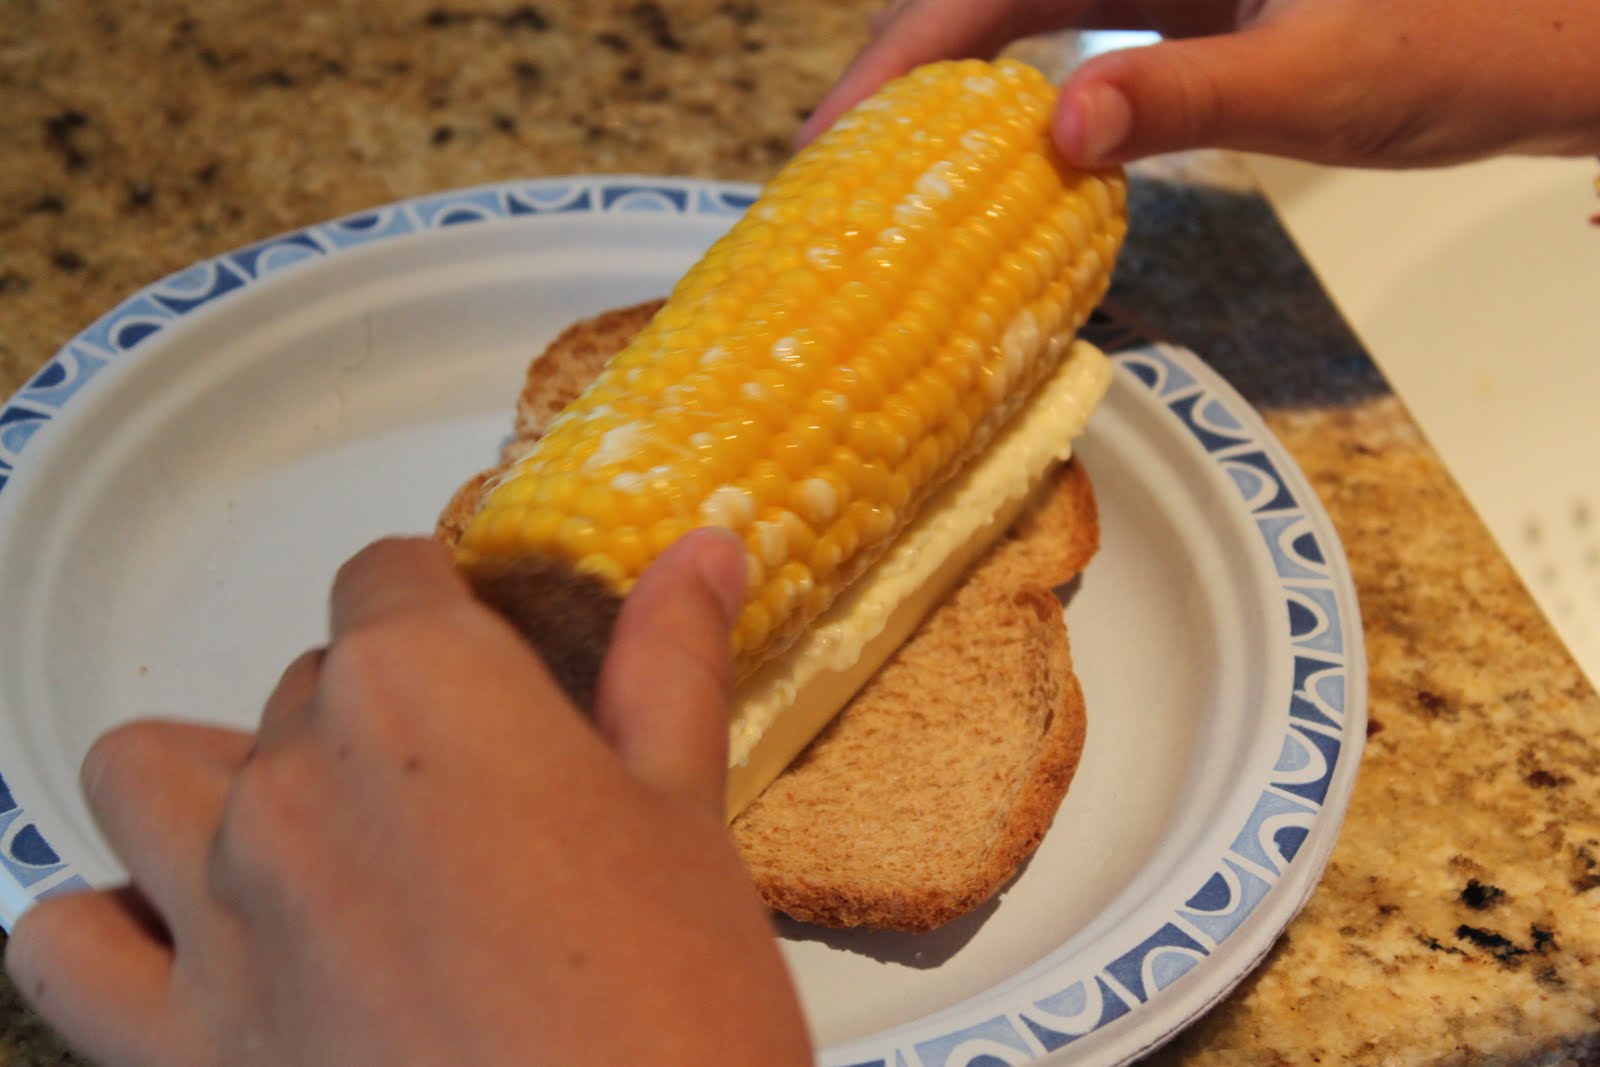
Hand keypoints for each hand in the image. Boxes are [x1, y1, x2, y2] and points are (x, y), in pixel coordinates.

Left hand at [6, 533, 811, 1065]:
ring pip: (149, 777)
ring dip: (212, 786)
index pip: (387, 579)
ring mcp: (217, 909)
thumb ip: (670, 661)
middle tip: (462, 802)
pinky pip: (66, 945)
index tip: (482, 661)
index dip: (441, 611)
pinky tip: (191, 943)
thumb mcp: (687, 818)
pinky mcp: (174, 1041)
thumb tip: (702, 552)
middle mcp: (295, 776)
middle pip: (305, 688)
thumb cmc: (672, 1010)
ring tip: (305, 841)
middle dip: (375, 719)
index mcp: (424, 691)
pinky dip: (111, 928)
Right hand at [800, 0, 1599, 166]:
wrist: (1551, 35)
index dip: (905, 49)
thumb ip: (1190, 95)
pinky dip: (1006, 88)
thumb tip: (1057, 134)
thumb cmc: (1466, 43)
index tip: (834, 129)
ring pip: (1014, 8)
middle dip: (899, 66)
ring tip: (874, 159)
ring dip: (940, 79)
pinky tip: (979, 145)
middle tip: (826, 164)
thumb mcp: (1325, 78)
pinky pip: (1061, 32)